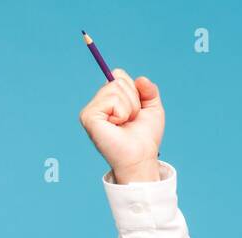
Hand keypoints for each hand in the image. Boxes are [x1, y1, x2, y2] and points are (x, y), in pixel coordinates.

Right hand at [79, 69, 164, 183]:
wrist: (141, 158)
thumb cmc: (145, 138)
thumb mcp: (153, 109)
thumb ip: (150, 90)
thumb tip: (140, 79)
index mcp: (108, 100)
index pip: (119, 75)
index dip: (134, 90)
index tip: (136, 110)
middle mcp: (97, 103)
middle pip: (118, 79)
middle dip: (133, 99)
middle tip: (131, 120)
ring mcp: (90, 110)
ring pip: (116, 88)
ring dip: (129, 108)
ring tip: (125, 124)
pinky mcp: (88, 116)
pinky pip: (112, 100)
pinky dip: (122, 112)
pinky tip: (117, 125)